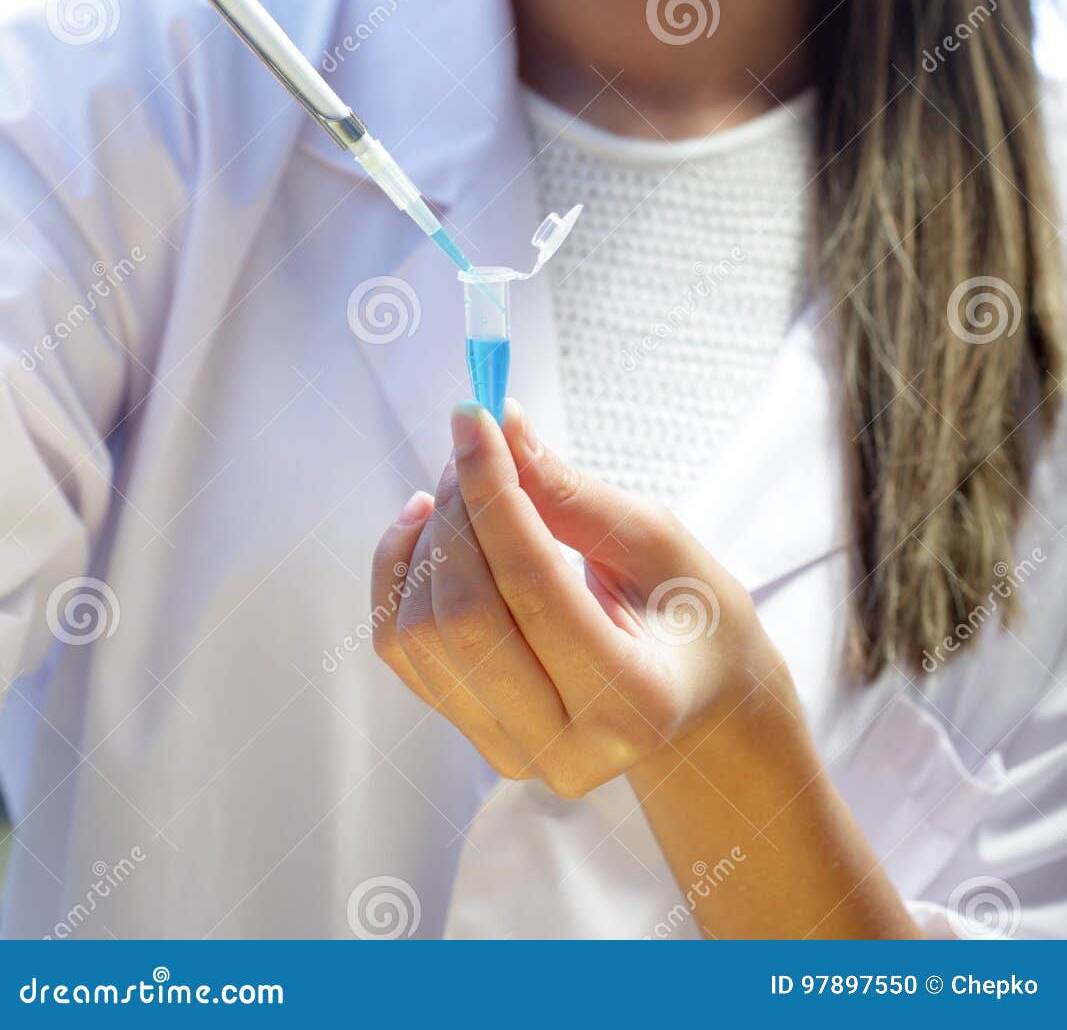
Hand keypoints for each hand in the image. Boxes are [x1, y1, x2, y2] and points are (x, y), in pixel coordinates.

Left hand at [370, 397, 786, 798]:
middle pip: (465, 615)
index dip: (493, 492)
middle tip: (476, 445)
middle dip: (459, 512)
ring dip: (428, 539)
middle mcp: (564, 748)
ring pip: (420, 632)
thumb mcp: (658, 546)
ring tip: (463, 487)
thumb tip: (502, 427)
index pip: (534, 586)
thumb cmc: (690, 615)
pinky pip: (400, 646)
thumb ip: (572, 494)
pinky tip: (431, 527)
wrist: (694, 697)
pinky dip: (400, 572)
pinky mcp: (470, 735)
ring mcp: (509, 752)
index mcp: (634, 701)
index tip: (476, 418)